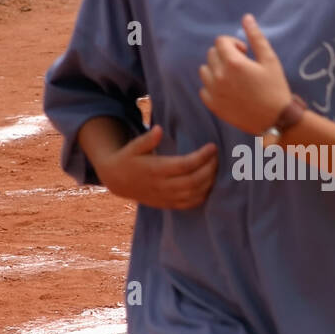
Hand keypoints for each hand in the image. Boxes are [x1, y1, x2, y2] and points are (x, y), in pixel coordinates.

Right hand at [95, 125, 217, 208]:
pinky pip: (190, 204)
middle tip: (217, 157)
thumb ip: (147, 140)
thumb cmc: (128, 159)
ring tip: (215, 167)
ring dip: (209, 182)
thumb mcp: (133, 147)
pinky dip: (203, 195)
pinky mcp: (168, 204)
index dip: (201, 157)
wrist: (117, 181)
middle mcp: (161, 186)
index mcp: (154, 170)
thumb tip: (159, 129)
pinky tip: (209, 183)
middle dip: (209, 169)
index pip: (184, 166)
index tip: (212, 147)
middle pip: (193, 181)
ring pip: (194, 194)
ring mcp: (166, 197)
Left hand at [199, 15, 291, 134]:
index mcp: (233, 63)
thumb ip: (256, 37)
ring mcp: (214, 92)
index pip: (220, 41)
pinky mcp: (213, 106)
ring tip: (233, 77)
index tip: (245, 53)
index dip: (233, 43)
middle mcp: (219, 76)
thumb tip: (246, 17)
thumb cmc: (275, 88)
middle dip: (224, 54)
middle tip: (242, 65)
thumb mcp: (270, 60)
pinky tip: (227, 90)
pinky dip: (212, 86)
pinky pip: (203, 89)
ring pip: (204, 70)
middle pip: (211, 54)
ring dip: (216, 69)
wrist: (276, 120)